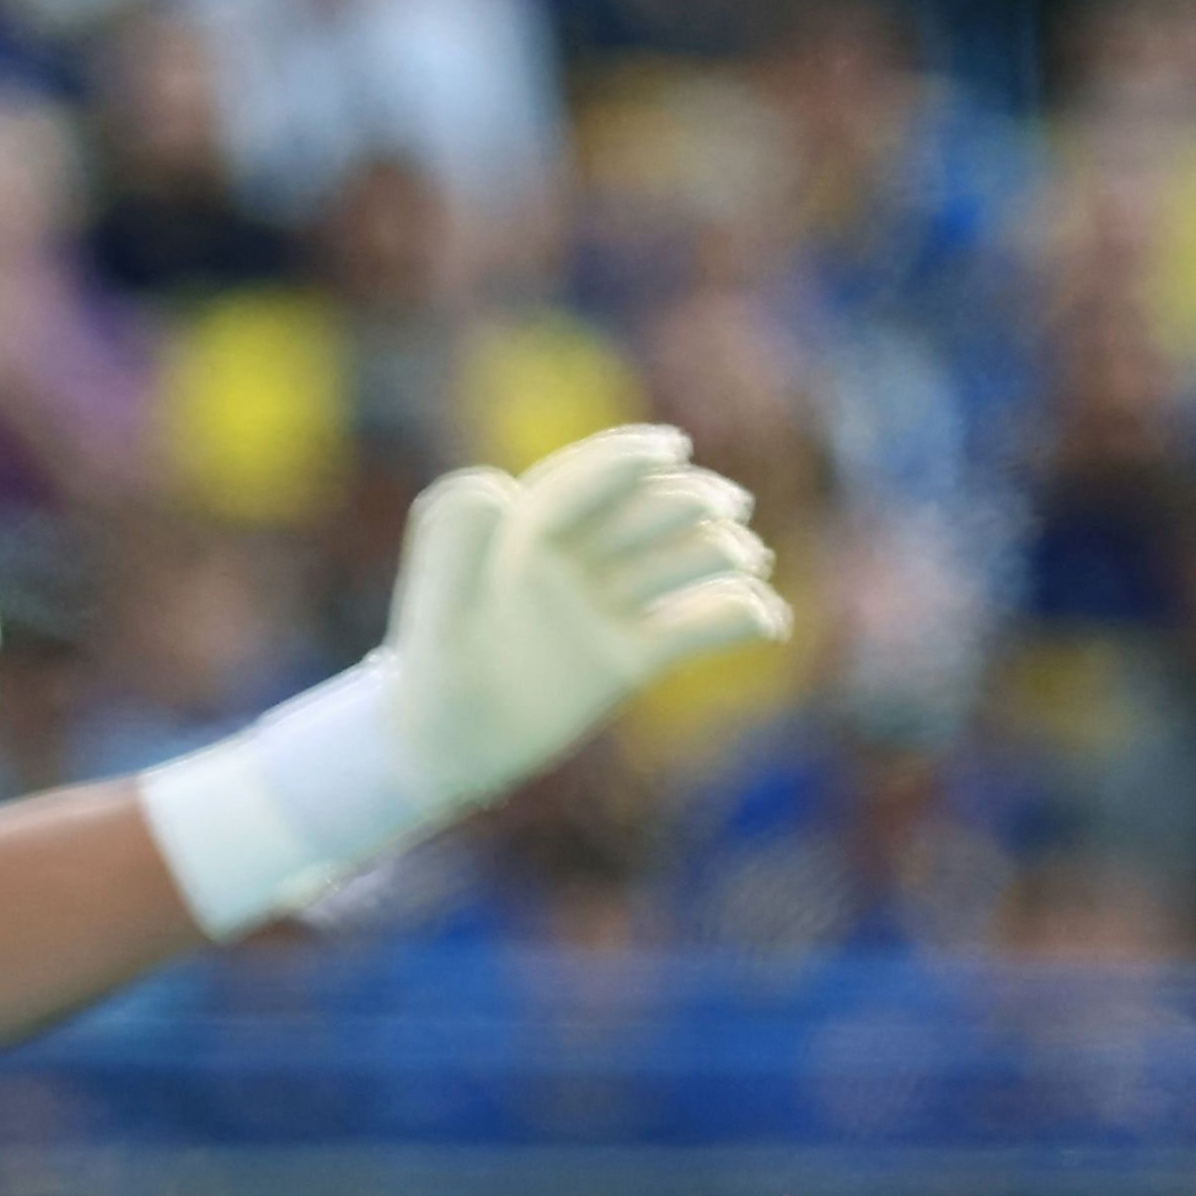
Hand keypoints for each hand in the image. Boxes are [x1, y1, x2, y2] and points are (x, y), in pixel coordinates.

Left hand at [382, 423, 789, 800]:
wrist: (439, 749)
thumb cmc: (427, 678)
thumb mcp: (435, 617)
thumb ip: (451, 552)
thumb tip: (491, 484)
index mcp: (513, 538)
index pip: (577, 486)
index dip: (622, 459)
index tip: (672, 446)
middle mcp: (562, 564)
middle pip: (636, 515)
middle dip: (684, 501)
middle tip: (728, 506)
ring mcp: (598, 609)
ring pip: (673, 563)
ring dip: (717, 551)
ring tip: (746, 558)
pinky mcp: (625, 657)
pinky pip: (690, 628)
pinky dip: (732, 618)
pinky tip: (767, 622)